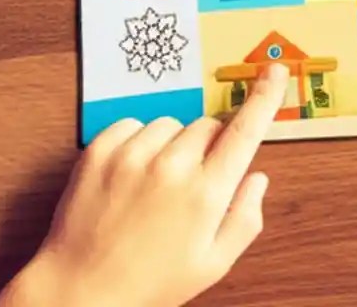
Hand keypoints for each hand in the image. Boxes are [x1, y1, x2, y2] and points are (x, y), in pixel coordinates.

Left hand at [0, 64, 288, 306]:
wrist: (81, 290)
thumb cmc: (150, 284)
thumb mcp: (213, 263)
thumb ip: (245, 218)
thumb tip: (257, 178)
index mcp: (206, 194)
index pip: (245, 131)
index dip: (264, 98)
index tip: (274, 72)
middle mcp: (172, 167)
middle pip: (208, 127)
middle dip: (209, 147)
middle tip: (193, 183)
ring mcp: (132, 156)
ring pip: (170, 124)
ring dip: (172, 145)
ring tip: (156, 186)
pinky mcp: (99, 151)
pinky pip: (132, 125)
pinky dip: (137, 142)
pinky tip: (132, 176)